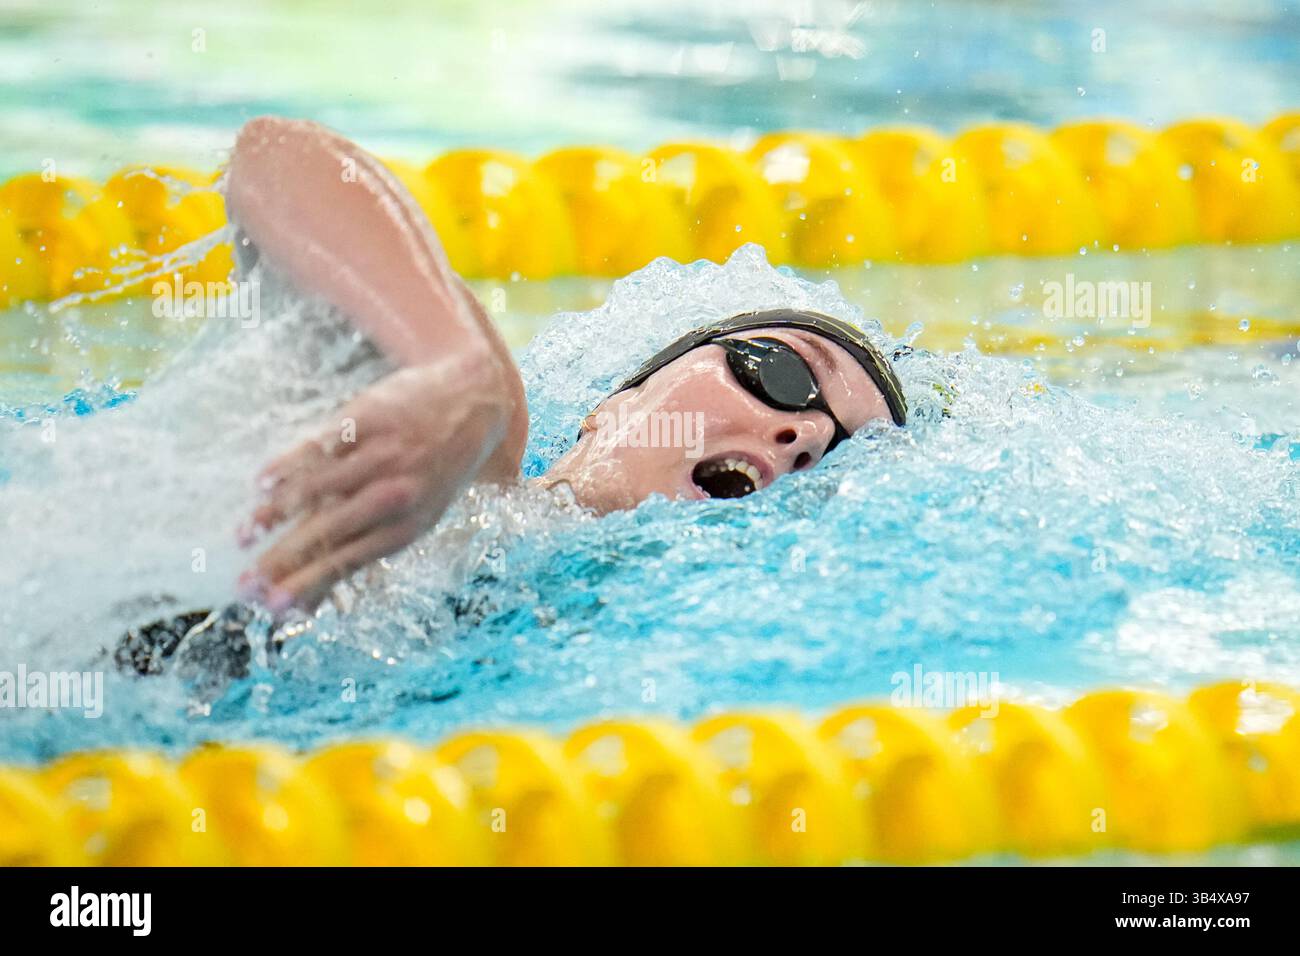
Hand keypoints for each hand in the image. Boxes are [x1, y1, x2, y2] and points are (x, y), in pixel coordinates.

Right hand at [237, 355, 509, 612]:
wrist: (475, 399)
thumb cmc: (434, 471)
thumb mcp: (417, 517)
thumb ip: (367, 551)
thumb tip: (315, 601)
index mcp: (407, 526)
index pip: (347, 561)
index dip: (308, 584)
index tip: (271, 606)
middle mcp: (396, 493)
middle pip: (328, 531)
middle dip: (283, 561)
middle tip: (245, 584)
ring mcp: (383, 454)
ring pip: (319, 489)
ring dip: (276, 515)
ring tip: (244, 535)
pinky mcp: (369, 418)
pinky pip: (322, 445)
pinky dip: (289, 465)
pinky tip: (261, 483)